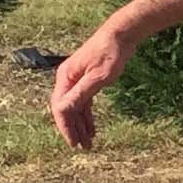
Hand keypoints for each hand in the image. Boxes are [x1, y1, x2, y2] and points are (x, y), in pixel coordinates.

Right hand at [49, 26, 130, 150]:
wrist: (121, 34)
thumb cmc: (111, 53)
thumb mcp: (98, 77)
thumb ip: (81, 94)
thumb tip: (62, 110)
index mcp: (66, 78)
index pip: (60, 107)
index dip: (66, 126)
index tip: (73, 142)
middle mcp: (67, 79)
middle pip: (66, 109)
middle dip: (73, 129)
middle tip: (82, 147)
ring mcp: (77, 79)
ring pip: (76, 107)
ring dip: (80, 125)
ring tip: (88, 143)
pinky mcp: (87, 79)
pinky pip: (84, 101)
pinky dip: (87, 115)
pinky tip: (91, 128)